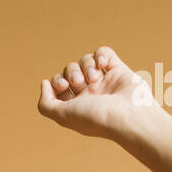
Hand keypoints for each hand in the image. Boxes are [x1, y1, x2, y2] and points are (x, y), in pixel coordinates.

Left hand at [37, 46, 158, 138]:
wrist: (127, 115)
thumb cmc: (95, 118)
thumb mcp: (62, 116)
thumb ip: (46, 104)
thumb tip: (44, 83)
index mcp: (76, 106)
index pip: (59, 86)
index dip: (57, 82)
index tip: (63, 86)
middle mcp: (89, 94)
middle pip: (71, 70)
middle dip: (72, 72)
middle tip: (80, 82)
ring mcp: (104, 82)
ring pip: (86, 61)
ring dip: (86, 66)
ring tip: (95, 78)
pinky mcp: (119, 71)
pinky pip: (104, 53)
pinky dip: (101, 55)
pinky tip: (103, 64)